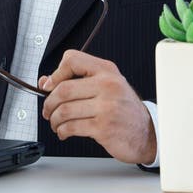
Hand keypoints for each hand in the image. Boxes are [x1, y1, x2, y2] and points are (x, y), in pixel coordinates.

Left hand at [39, 49, 156, 164]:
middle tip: (48, 110)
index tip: (49, 86)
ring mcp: (106, 107)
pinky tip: (64, 132)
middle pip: (63, 89)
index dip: (55, 73)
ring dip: (54, 119)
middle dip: (49, 102)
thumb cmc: (123, 108)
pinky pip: (72, 127)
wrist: (147, 133)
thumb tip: (45, 82)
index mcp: (106, 70)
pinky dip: (62, 131)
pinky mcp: (103, 128)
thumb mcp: (105, 86)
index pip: (72, 60)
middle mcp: (107, 85)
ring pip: (64, 110)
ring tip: (56, 123)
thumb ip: (77, 80)